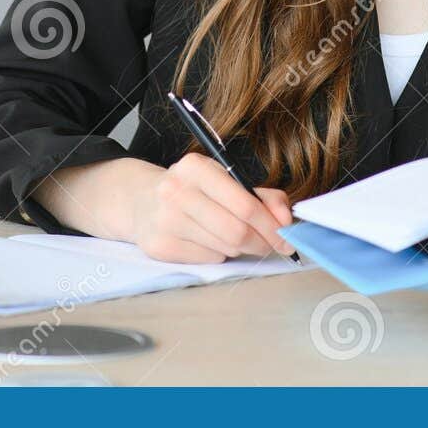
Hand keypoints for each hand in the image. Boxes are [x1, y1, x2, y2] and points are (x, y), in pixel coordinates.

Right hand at [130, 152, 295, 263]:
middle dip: (261, 242)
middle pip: (236, 231)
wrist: (141, 200)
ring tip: (233, 237)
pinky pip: (208, 259)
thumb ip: (263, 196)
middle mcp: (176, 191)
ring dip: (239, 248)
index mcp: (196, 167)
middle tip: (270, 245)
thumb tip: (286, 220)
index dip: (271, 225)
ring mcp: (164, 221)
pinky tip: (207, 241)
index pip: (245, 204)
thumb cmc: (193, 190)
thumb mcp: (225, 179)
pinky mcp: (159, 246)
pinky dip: (217, 254)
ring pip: (225, 248)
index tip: (286, 236)